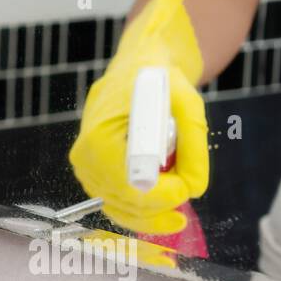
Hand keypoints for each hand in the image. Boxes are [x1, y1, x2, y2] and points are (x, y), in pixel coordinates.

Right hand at [69, 0, 208, 234]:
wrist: (135, 68)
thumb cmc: (159, 80)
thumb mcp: (187, 104)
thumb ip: (193, 147)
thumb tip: (195, 188)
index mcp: (100, 139)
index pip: (130, 186)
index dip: (163, 196)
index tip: (190, 187)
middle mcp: (86, 159)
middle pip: (124, 202)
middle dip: (161, 205)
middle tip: (189, 193)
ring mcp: (85, 170)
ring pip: (119, 209)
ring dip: (152, 212)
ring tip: (179, 207)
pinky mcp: (92, 175)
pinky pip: (115, 203)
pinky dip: (141, 208)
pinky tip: (163, 202)